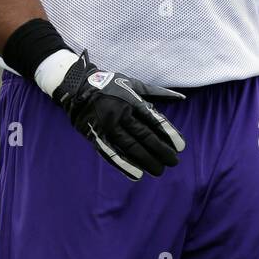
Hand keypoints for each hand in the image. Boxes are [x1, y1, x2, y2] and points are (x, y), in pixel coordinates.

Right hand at [50, 52, 185, 180]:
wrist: (76, 87)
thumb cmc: (110, 85)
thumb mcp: (133, 84)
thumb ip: (157, 93)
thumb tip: (181, 98)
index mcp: (131, 99)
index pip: (153, 120)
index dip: (168, 134)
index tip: (181, 147)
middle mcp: (119, 113)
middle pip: (144, 136)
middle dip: (161, 151)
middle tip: (173, 162)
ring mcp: (106, 126)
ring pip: (129, 147)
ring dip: (146, 160)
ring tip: (159, 171)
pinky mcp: (95, 136)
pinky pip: (111, 153)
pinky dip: (124, 165)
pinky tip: (137, 174)